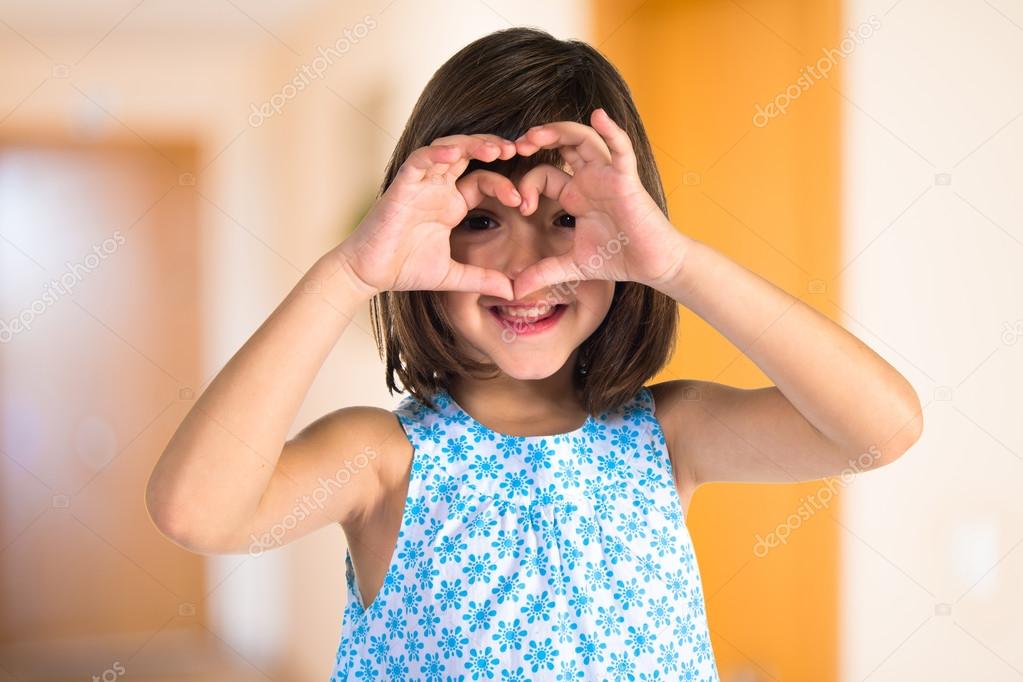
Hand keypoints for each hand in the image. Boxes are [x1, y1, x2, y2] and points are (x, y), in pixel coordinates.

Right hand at [334, 134, 522, 299]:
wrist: (369, 274)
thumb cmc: (404, 269)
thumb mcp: (453, 275)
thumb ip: (482, 279)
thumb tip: (512, 291)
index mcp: (450, 204)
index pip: (483, 180)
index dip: (503, 183)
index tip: (521, 200)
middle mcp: (437, 188)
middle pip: (467, 154)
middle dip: (491, 147)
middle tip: (517, 148)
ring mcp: (419, 184)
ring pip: (446, 149)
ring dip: (470, 144)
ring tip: (494, 148)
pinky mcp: (401, 185)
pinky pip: (419, 161)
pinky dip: (435, 154)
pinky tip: (453, 153)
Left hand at [510, 108, 688, 298]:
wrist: (652, 266)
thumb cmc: (618, 259)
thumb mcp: (572, 266)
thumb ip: (543, 272)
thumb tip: (514, 290)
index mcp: (576, 195)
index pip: (544, 175)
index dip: (528, 185)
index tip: (522, 207)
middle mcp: (590, 179)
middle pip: (562, 145)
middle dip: (538, 139)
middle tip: (516, 145)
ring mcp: (608, 176)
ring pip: (584, 139)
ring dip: (560, 131)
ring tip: (537, 133)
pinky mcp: (627, 180)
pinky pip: (621, 150)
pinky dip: (612, 131)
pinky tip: (599, 116)